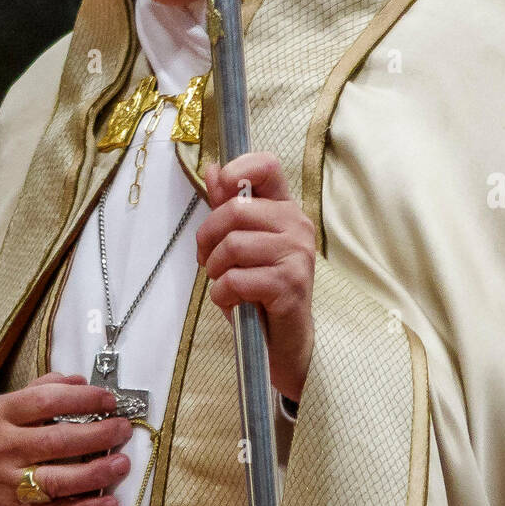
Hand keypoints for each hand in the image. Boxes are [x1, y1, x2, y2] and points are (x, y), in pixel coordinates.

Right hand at [0, 372, 132, 505]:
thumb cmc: (4, 441)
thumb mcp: (13, 408)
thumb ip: (46, 389)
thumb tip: (81, 380)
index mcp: (2, 415)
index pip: (46, 401)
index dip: (82, 399)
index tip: (109, 400)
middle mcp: (3, 449)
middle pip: (57, 440)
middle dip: (97, 434)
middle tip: (123, 429)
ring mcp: (11, 485)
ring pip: (59, 479)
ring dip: (96, 472)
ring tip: (122, 463)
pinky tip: (110, 504)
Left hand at [197, 152, 315, 402]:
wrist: (288, 340)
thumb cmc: (262, 288)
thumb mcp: (242, 244)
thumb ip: (228, 207)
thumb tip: (212, 169)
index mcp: (285, 209)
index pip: (267, 166)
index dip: (238, 169)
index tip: (221, 191)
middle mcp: (297, 225)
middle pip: (235, 210)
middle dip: (208, 237)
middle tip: (207, 259)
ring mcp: (297, 254)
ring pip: (232, 246)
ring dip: (214, 270)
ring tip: (222, 283)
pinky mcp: (289, 284)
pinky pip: (236, 279)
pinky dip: (222, 295)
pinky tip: (232, 302)